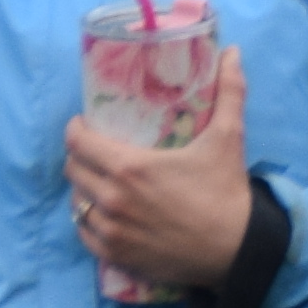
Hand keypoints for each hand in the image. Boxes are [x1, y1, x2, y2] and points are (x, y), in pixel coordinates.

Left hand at [63, 104, 259, 291]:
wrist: (234, 249)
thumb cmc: (226, 192)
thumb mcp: (228, 138)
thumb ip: (230, 92)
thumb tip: (232, 52)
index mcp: (129, 167)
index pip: (77, 142)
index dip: (77, 129)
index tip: (86, 124)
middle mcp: (111, 198)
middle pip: (72, 170)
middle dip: (80, 157)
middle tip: (96, 151)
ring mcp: (109, 230)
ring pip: (76, 202)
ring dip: (83, 189)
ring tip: (99, 182)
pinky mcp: (114, 254)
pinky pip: (83, 232)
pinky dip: (88, 221)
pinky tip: (102, 214)